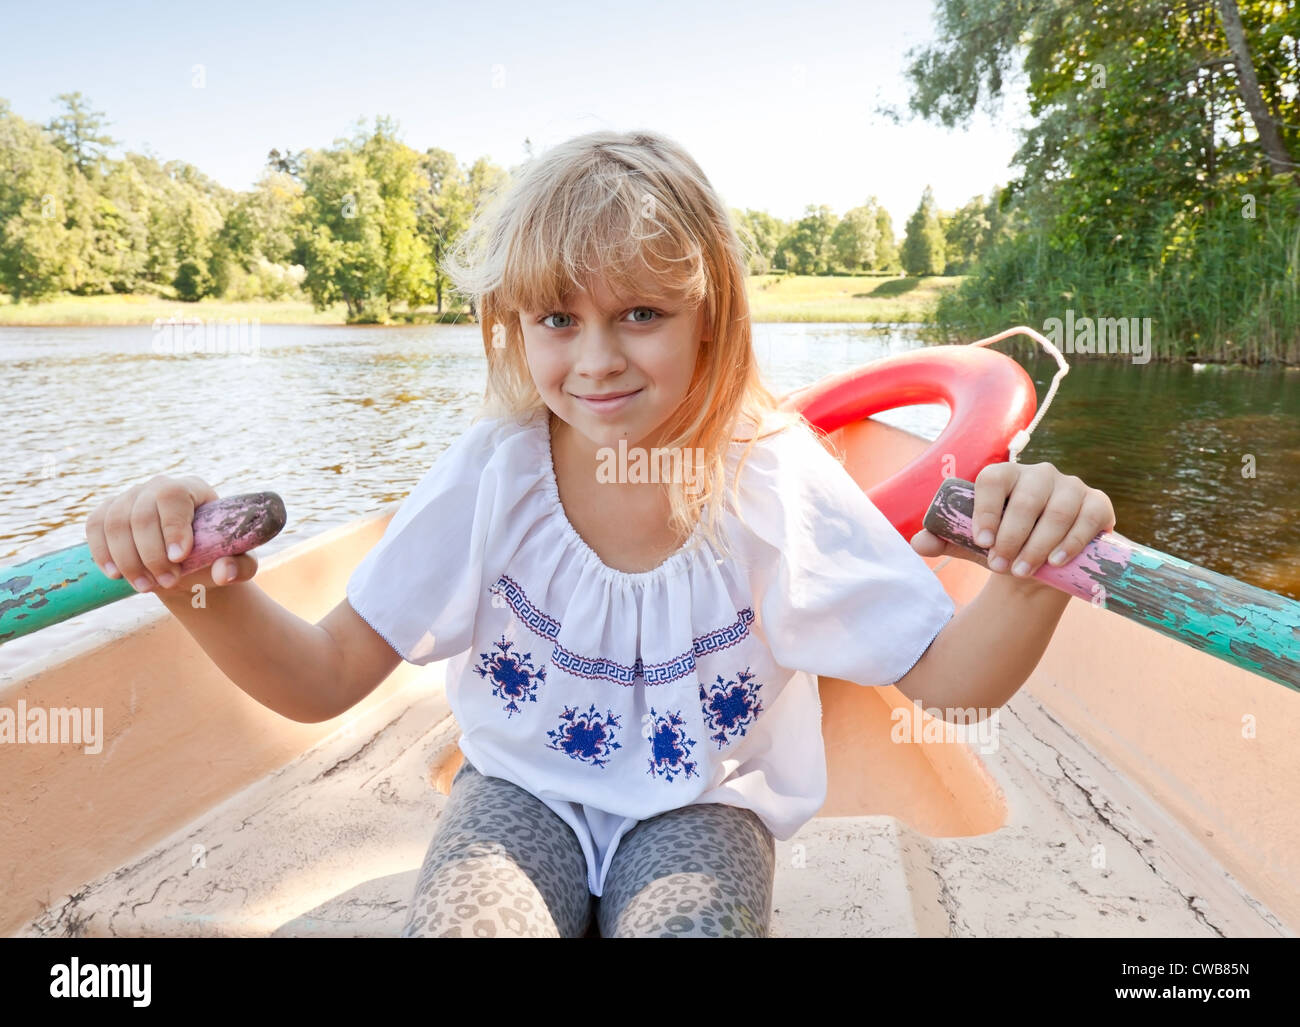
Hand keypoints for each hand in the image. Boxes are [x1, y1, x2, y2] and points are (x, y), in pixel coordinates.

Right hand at [85, 474, 259, 593]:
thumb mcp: (238, 561)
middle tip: (168, 582)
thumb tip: (224, 572)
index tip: (179, 558)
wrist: (187, 561)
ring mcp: (130, 497)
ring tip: (146, 587)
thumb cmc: (216, 555)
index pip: (173, 497)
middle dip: (152, 554)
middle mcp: (158, 486)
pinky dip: (103, 553)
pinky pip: (95, 527)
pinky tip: (117, 575)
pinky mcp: (107, 512)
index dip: (172, 527)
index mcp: (192, 489)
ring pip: (115, 524)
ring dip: (128, 560)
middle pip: (142, 514)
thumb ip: (240, 565)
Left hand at [909, 462, 1115, 579]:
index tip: (981, 542)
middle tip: (1000, 567)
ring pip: (1058, 511)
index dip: (986, 510)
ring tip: (1021, 572)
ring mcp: (1071, 487)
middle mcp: (1039, 474)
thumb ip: (944, 540)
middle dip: (1012, 537)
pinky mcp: (1097, 504)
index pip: (993, 479)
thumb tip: (918, 542)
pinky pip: (1089, 518)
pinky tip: (1057, 561)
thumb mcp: (970, 546)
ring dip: (1039, 545)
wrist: (1040, 565)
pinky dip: (1073, 541)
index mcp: (1004, 474)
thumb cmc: (1001, 546)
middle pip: (1027, 499)